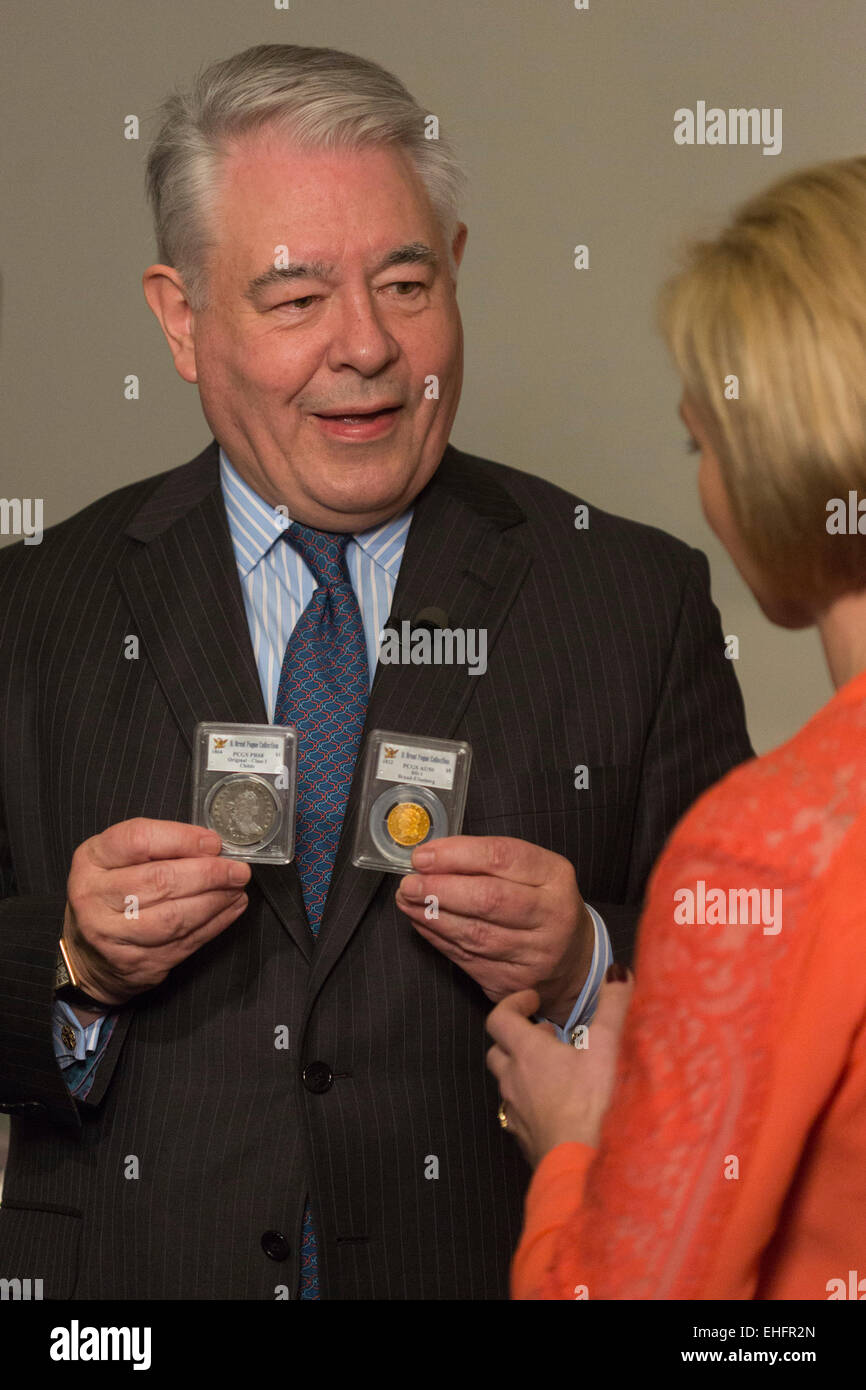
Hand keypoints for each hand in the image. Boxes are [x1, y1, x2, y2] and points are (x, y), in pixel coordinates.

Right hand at [62, 818, 250, 1005]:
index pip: (139, 840)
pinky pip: (184, 942)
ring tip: (237, 888)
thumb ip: (159, 847)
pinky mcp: (136, 963)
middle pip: (161, 880)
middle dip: (209, 873)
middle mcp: (95, 897)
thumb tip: (212, 846)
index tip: (214, 843)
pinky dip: (214, 924)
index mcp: (92, 860)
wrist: (89, 956)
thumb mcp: (119, 859)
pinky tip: (230, 909)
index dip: (182, 839)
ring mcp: (113, 935)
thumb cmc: (113, 895)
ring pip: (175, 917)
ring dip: (216, 901)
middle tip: (238, 870)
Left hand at [395, 835, 594, 1023]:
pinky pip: (467, 958)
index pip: (501, 857)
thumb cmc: (543, 905)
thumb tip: (432, 859)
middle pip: (488, 899)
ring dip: (432, 915)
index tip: (422, 856)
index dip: (456, 855)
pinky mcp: (514, 982)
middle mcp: (551, 915)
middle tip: (408, 883)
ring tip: (407, 901)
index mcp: (555, 877)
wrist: (574, 962)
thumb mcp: (534, 872)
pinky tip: (422, 924)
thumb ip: (489, 862)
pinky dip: (439, 939)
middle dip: (439, 889)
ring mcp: (534, 954)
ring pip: (474, 933)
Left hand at [485, 975, 632, 1166]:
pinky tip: (558, 1104)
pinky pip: (518, 1110)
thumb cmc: (594, 1103)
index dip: (513, 1003)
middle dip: (518, 1036)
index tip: (534, 1000)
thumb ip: (614, 1005)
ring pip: (507, 1081)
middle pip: (498, 1049)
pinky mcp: (524, 1137)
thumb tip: (618, 971)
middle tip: (547, 1033)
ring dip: (524, 1068)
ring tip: (556, 1066)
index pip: (499, 1018)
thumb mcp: (609, 1047)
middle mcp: (513, 1079)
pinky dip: (530, 1098)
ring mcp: (515, 1111)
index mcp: (527, 1052)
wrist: (581, 1167)